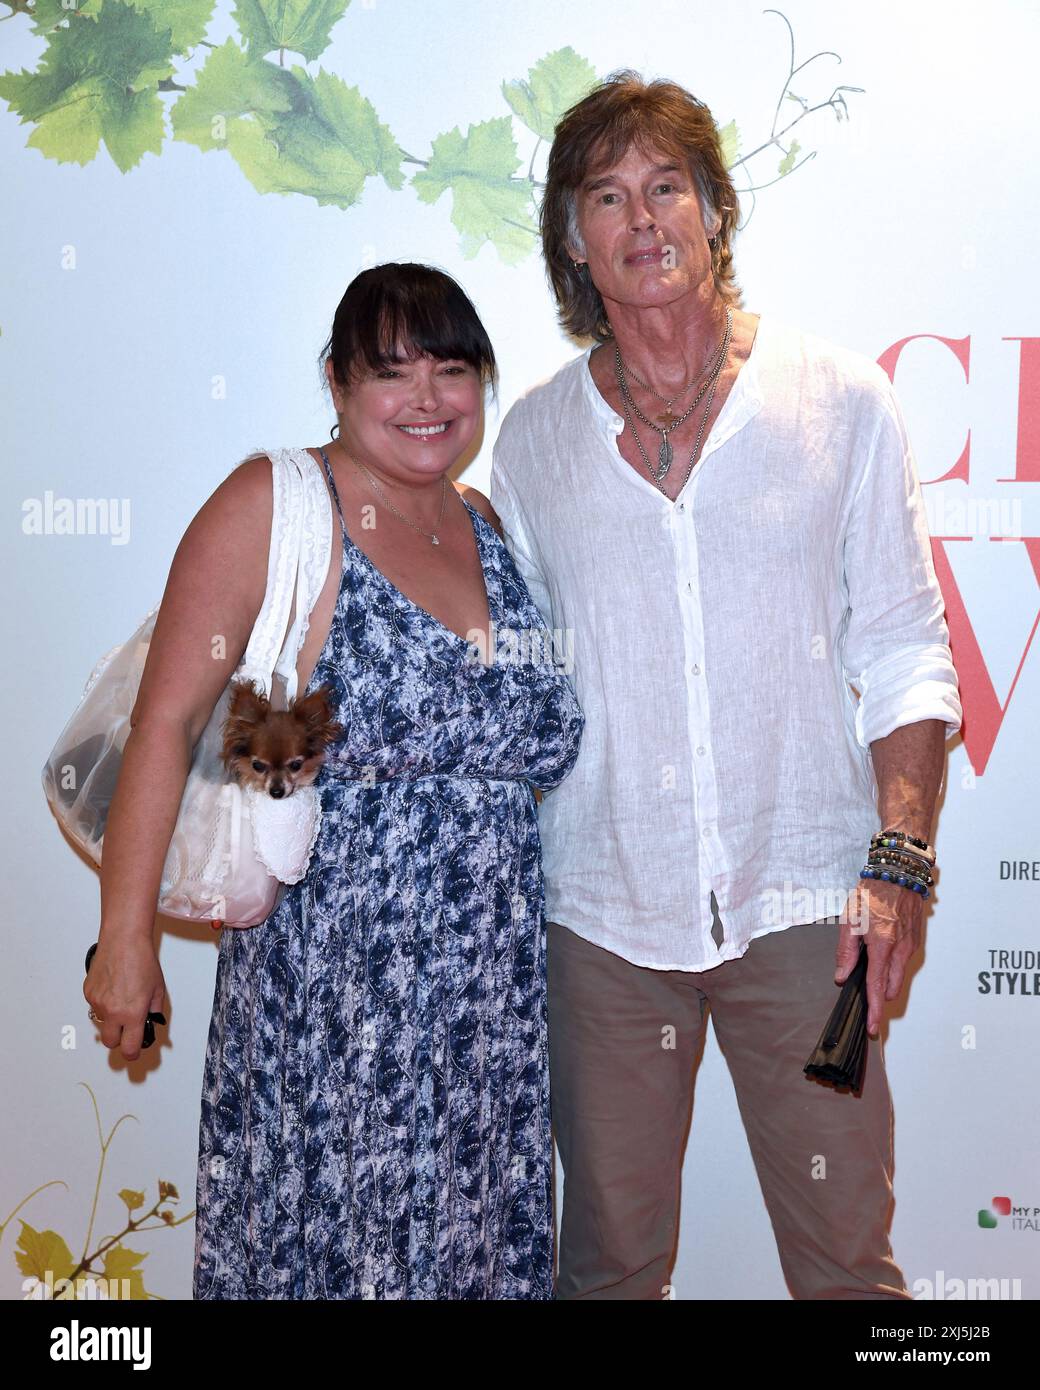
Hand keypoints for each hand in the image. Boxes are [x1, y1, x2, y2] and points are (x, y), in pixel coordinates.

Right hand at [84, 934, 167, 1061]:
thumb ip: (155, 1011)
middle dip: (119, 1039)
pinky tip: (112, 987)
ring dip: (111, 1018)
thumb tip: (152, 1023)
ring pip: (102, 1022)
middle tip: (127, 1029)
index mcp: (132, 1013)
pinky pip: (95, 1006)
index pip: (129, 1048)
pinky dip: (103, 1002)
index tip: (134, 1051)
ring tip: (122, 997)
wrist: (123, 941)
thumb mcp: (158, 989)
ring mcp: (97, 1003)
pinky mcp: (88, 993)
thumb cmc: (142, 961)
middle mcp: (113, 1012)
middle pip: (110, 1043)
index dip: (133, 1053)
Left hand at [833, 879, 924, 1035]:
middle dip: (878, 995)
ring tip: (869, 960)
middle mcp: (900, 950)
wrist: (898, 874)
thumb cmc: (873, 893)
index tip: (873, 1027)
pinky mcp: (916, 941)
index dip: (874, 1009)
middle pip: (891, 988)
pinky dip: (891, 965)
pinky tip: (881, 949)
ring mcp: (911, 946)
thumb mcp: (850, 920)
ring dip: (885, 979)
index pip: (876, 986)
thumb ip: (846, 951)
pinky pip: (903, 963)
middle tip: (863, 991)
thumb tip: (842, 976)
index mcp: (882, 946)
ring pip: (898, 976)